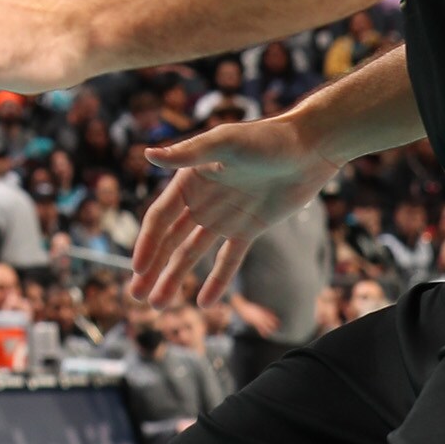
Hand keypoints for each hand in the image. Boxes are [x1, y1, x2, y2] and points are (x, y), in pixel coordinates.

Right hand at [129, 114, 331, 309]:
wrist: (308, 149)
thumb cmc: (266, 138)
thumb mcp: (226, 143)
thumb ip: (188, 153)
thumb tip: (148, 154)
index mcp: (190, 179)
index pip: (161, 217)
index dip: (147, 243)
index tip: (137, 268)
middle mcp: (202, 200)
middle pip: (170, 240)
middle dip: (152, 268)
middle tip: (135, 296)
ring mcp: (225, 217)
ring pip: (192, 254)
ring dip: (174, 278)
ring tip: (158, 305)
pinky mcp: (249, 229)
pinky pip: (228, 260)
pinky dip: (216, 282)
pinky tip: (204, 304)